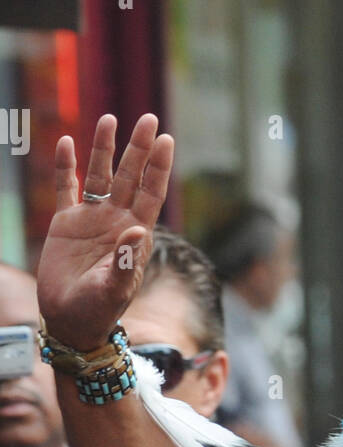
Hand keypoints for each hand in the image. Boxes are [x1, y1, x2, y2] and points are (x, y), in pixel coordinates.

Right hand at [37, 113, 172, 351]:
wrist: (72, 322)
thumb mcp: (115, 290)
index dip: (158, 168)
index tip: (166, 140)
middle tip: (148, 119)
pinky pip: (66, 187)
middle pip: (130, 177)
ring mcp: (92, 219)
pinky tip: (66, 141)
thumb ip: (128, 261)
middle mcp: (116, 221)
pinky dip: (65, 165)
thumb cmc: (98, 312)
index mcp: (135, 235)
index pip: (151, 193)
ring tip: (111, 119)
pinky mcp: (66, 223)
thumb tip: (139, 230)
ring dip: (106, 149)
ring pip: (100, 175)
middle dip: (139, 149)